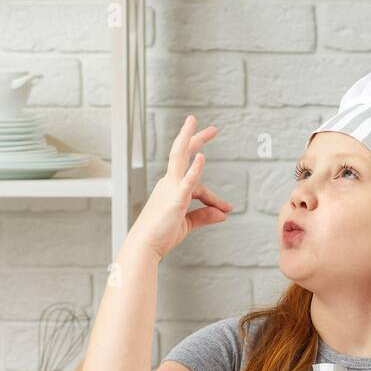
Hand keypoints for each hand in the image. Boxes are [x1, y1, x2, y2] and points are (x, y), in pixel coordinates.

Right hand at [122, 114, 232, 260]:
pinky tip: (202, 158)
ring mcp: (170, 189)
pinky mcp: (175, 199)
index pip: (197, 186)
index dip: (214, 198)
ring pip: (179, 157)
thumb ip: (204, 216)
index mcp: (170, 189)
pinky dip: (194, 170)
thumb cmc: (160, 236)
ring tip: (198, 124)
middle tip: (212, 128)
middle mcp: (168, 184)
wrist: (144, 247)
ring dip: (188, 138)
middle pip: (182, 154)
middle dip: (196, 139)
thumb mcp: (186, 224)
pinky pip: (186, 181)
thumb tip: (223, 214)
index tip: (227, 209)